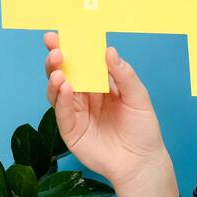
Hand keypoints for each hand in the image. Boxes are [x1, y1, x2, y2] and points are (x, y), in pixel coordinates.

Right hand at [43, 31, 168, 189]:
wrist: (141, 162)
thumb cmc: (142, 129)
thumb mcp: (138, 97)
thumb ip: (124, 75)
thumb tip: (109, 50)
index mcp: (100, 85)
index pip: (83, 62)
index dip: (72, 48)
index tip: (62, 34)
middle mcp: (84, 96)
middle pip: (65, 73)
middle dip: (57, 58)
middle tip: (54, 46)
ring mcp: (75, 113)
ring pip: (58, 91)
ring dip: (56, 77)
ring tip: (59, 67)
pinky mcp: (70, 130)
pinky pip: (62, 112)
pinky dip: (61, 98)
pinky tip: (64, 86)